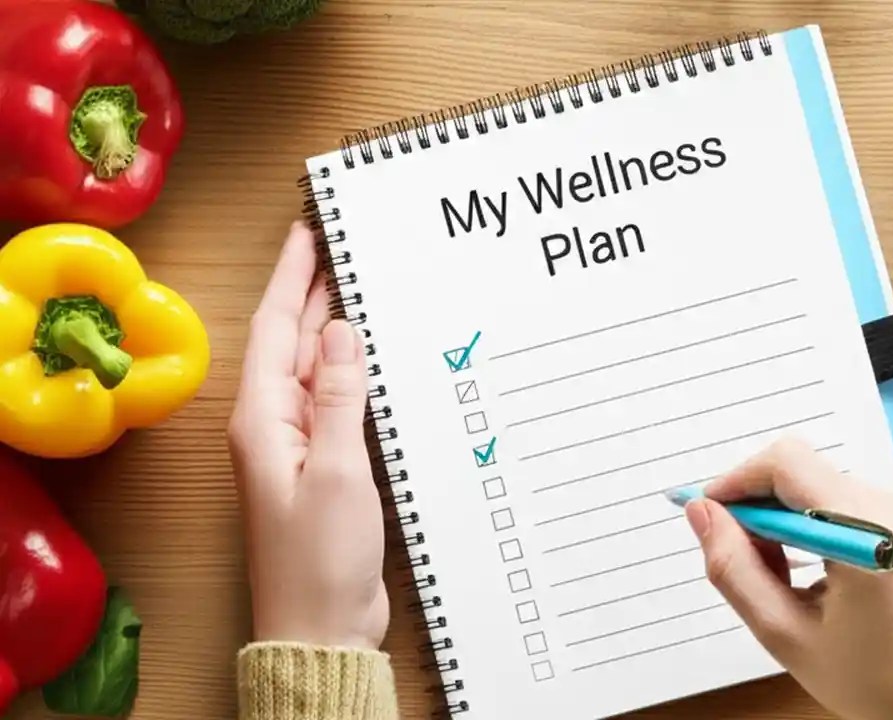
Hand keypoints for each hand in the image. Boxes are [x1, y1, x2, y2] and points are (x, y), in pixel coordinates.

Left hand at [227, 221, 388, 649]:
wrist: (321, 626)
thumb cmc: (319, 560)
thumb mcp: (336, 470)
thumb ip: (337, 398)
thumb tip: (338, 331)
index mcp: (263, 421)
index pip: (274, 329)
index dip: (291, 277)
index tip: (307, 232)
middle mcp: (274, 426)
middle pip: (291, 343)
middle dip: (312, 292)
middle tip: (339, 244)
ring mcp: (297, 447)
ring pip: (315, 371)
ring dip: (333, 330)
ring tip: (357, 285)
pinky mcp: (322, 467)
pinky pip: (335, 404)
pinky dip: (353, 374)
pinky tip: (372, 358)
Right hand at [687, 439, 892, 719]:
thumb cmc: (879, 684)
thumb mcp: (787, 633)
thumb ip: (734, 568)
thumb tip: (702, 515)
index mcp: (871, 531)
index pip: (787, 465)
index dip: (737, 481)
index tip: (708, 512)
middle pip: (802, 471)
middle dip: (759, 505)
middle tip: (739, 558)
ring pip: (819, 485)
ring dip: (785, 519)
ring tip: (778, 578)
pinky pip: (844, 502)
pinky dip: (812, 526)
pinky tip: (806, 573)